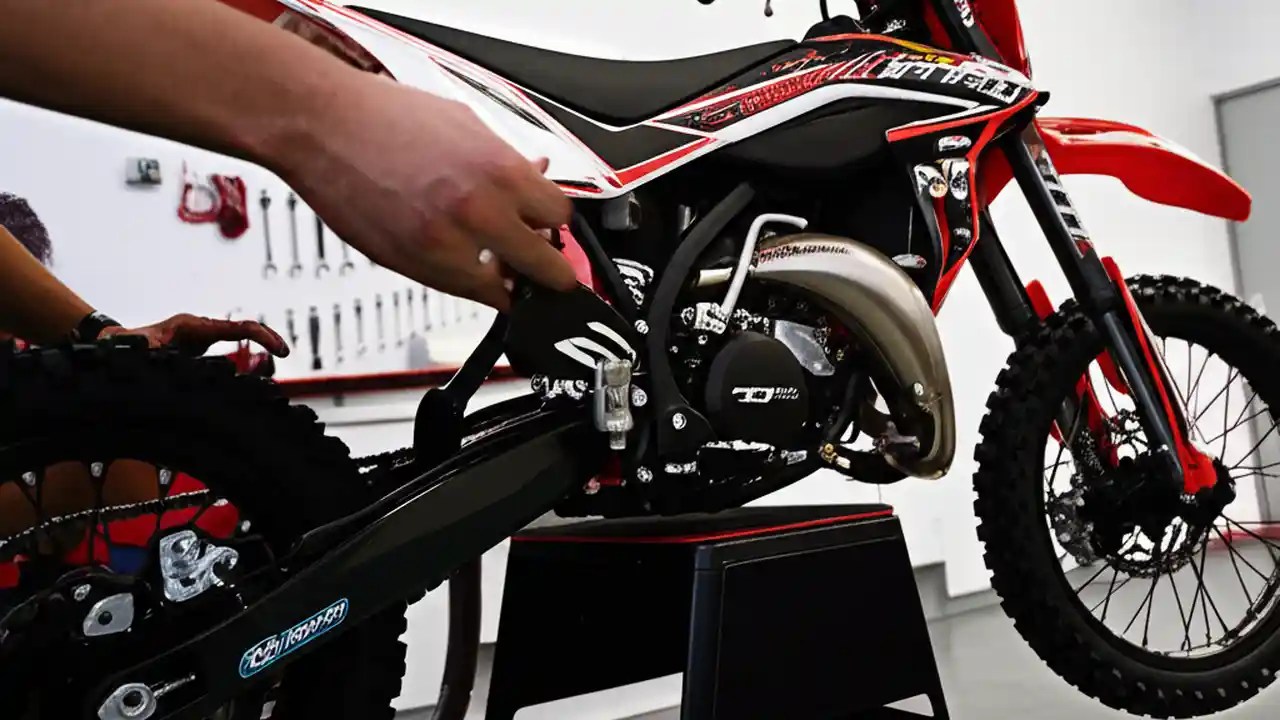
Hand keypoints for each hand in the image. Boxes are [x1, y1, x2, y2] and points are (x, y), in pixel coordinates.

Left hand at [101, 314, 288, 356]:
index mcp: (191, 326)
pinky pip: (231, 347)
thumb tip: (160, 356)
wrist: (113, 345)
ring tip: (278, 357)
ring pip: (239, 337)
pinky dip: (247, 355)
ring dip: (259, 346)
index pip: (234, 327)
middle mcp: (200, 328)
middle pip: (242, 328)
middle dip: (266, 338)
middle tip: (284, 352)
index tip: (279, 349)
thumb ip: (148, 352)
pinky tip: (258, 370)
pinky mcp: (201, 347)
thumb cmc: (123, 346)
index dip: (259, 335)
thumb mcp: (135, 349)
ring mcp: (202, 336)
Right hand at [278, 75, 575, 310]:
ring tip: (496, 264)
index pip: (561, 219)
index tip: (550, 229)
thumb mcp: (465, 124)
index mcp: (500, 171)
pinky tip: (462, 261)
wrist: (321, 125)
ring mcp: (445, 246)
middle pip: (544, 268)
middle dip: (548, 270)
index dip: (555, 226)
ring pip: (501, 291)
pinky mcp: (413, 267)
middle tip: (546, 271)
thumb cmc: (384, 116)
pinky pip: (460, 292)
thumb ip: (506, 161)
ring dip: (504, 282)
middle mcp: (479, 213)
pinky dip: (468, 283)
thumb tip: (536, 177)